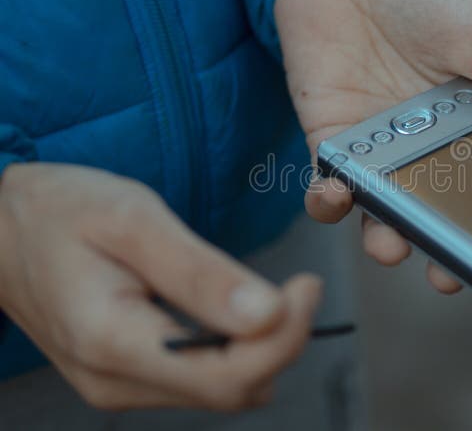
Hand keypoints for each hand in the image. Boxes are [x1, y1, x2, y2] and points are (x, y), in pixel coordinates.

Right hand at [0, 163, 320, 410]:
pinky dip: (236, 353)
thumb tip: (270, 314)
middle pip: (230, 390)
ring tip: (278, 296)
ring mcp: (119, 386)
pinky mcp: (126, 377)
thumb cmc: (62, 211)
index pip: (227, 376)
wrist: (3, 231)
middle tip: (302, 287)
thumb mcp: (133, 220)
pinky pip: (200, 381)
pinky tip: (241, 315)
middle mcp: (116, 381)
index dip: (285, 337)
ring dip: (263, 349)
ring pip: (221, 391)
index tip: (308, 286)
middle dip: (281, 342)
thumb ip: (200, 272)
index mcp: (112, 340)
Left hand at [276, 0, 471, 293]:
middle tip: (451, 276)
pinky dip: (329, 205)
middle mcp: (435, 154)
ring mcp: (383, 155)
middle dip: (446, 257)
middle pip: (445, 221)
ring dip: (388, 240)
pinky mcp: (334, 146)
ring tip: (393, 245)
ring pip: (386, 218)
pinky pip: (330, 192)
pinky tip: (336, 197)